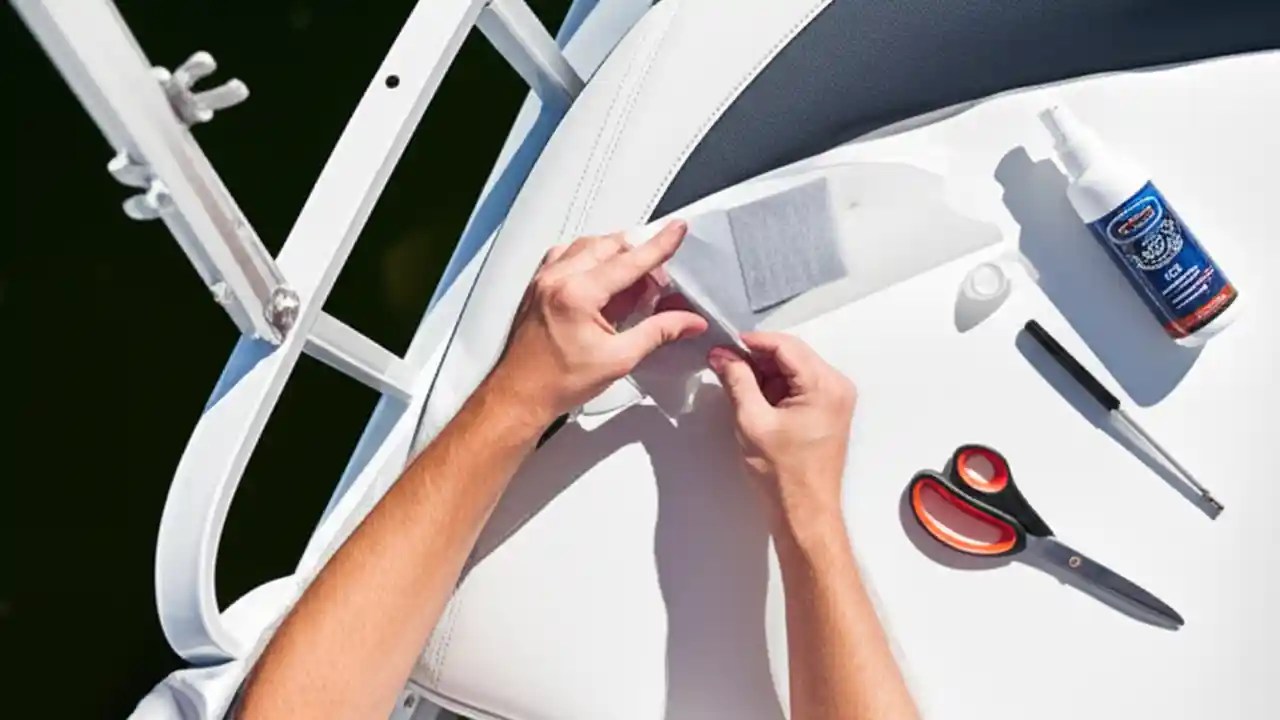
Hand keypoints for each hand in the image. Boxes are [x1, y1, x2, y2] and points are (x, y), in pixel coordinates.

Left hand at [489, 220, 708, 424]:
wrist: (520, 395)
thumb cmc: (556, 382)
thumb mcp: (618, 359)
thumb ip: (658, 333)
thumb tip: (686, 322)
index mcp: (577, 294)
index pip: (629, 262)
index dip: (658, 246)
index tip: (676, 231)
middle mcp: (557, 279)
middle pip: (609, 246)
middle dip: (638, 257)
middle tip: (658, 282)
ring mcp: (544, 279)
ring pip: (588, 246)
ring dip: (614, 255)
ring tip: (631, 284)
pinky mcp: (538, 285)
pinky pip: (567, 256)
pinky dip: (590, 260)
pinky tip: (600, 280)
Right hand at [707, 332, 855, 533]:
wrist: (805, 511)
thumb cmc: (785, 476)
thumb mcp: (752, 421)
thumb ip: (737, 381)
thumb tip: (724, 356)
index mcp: (824, 386)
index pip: (786, 346)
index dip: (752, 342)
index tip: (725, 345)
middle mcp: (836, 387)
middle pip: (792, 354)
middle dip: (757, 357)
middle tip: (725, 364)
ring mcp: (834, 398)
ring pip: (793, 368)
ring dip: (765, 373)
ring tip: (738, 386)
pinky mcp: (827, 410)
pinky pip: (799, 384)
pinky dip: (775, 386)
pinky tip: (755, 399)